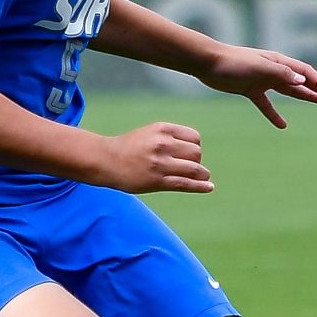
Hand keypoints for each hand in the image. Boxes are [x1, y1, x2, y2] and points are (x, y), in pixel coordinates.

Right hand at [95, 121, 212, 193]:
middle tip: (188, 167)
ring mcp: (160, 163)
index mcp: (163, 129)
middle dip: (197, 161)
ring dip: (201, 174)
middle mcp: (163, 144)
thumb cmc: (130, 147)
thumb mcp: (151, 133)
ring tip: (202, 177)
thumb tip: (197, 150)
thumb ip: (172, 137)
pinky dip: (200, 186)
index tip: (188, 154)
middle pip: (196, 153)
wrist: (106, 160)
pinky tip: (209, 187)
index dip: (195, 147)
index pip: (195, 138)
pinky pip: (185, 184)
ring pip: (194, 169)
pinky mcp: (157, 181)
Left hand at [197, 46, 316, 128]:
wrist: (208, 63)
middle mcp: (273, 70)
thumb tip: (303, 79)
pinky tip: (282, 126)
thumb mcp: (260, 67)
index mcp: (278, 61)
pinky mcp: (250, 90)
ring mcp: (262, 80)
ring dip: (303, 96)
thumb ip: (281, 73)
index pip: (305, 72)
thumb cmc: (234, 62)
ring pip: (287, 90)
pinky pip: (266, 104)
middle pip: (300, 80)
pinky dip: (274, 114)